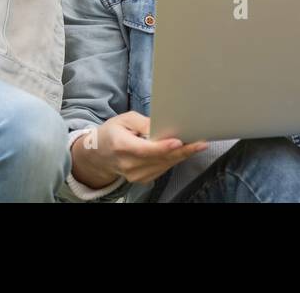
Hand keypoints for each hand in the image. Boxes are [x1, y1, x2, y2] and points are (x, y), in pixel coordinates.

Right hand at [70, 111, 207, 187]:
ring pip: (165, 165)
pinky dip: (174, 159)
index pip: (146, 150)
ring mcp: (135, 175)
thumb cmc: (112, 133)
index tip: (179, 141)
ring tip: (198, 144)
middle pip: (160, 159)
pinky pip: (163, 169)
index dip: (164, 147)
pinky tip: (185, 151)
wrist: (98, 155)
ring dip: (182, 155)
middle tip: (200, 142)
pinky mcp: (142, 179)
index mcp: (122, 147)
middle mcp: (129, 165)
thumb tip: (161, 127)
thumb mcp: (124, 120)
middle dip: (182, 150)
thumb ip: (143, 123)